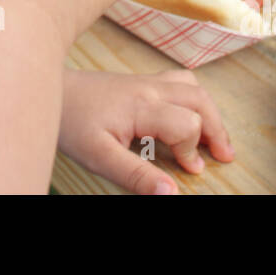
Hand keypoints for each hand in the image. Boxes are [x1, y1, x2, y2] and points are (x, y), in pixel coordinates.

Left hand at [58, 68, 234, 194]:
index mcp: (142, 106)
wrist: (51, 90)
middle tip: (224, 156)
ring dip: (208, 112)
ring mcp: (147, 81)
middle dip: (216, 128)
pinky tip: (189, 115)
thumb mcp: (99, 156)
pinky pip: (179, 82)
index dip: (193, 150)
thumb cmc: (72, 121)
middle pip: (199, 100)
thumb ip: (135, 175)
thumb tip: (171, 193)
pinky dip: (194, 99)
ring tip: (215, 139)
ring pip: (192, 87)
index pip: (187, 124)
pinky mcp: (141, 81)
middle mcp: (150, 88)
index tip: (189, 170)